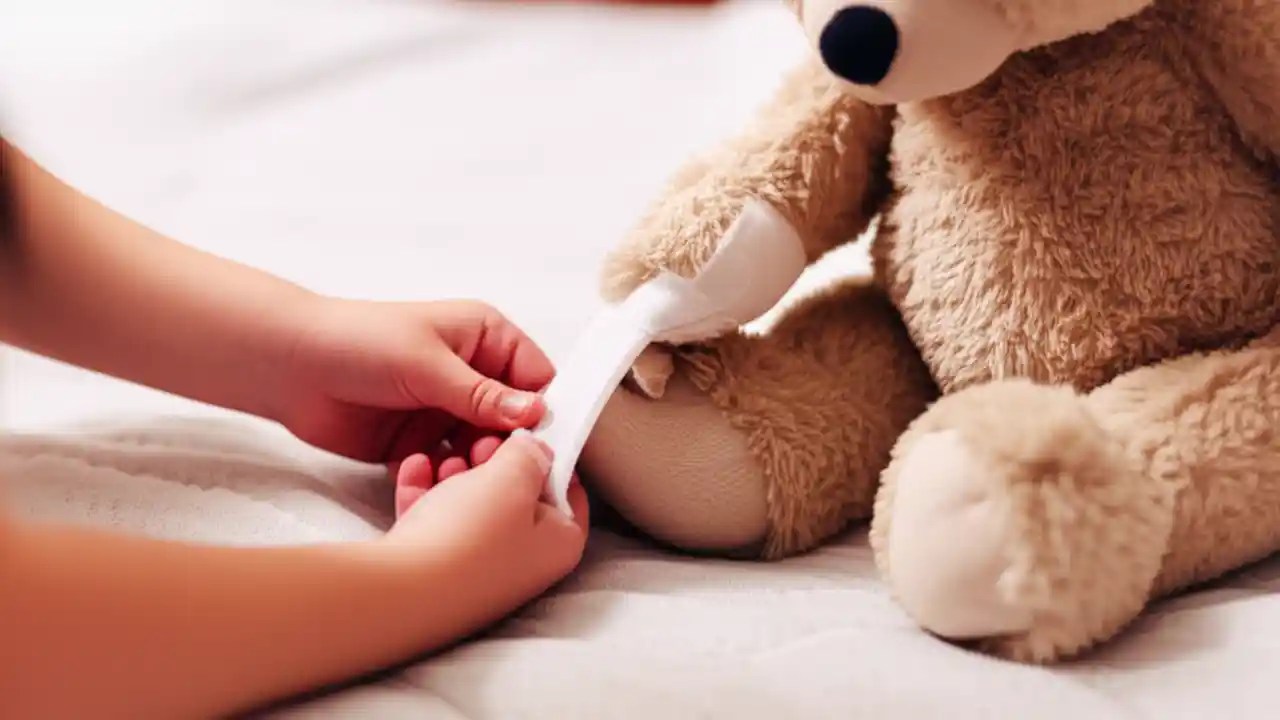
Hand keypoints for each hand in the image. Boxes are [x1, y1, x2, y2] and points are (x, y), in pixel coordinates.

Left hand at [273, 297, 554, 464]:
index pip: (536, 377)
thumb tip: (535, 412)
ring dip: (475, 464)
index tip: (535, 440)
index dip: (539, 409)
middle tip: (489, 459)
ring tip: (457, 470)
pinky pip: (449, 467)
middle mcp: (470, 374)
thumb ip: (482, 394)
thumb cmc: (358, 342)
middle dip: (506, 444)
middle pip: (514, 420)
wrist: (289, 367)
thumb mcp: (428, 364)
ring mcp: (445, 409)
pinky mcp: (420, 441)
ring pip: (483, 448)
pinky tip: (431, 478)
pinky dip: (446, 477)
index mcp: (484, 337)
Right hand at [384, 433, 589, 633]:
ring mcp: (478, 569)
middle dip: (495, 463)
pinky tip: (414, 467)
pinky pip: (435, 521)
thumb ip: (530, 455)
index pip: (569, 492)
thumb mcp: (512, 478)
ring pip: (472, 507)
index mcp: (559, 545)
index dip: (549, 456)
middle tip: (481, 442)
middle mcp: (523, 563)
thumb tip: (537, 449)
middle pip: (517, 497)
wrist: (404, 591)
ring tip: (446, 458)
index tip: (527, 430)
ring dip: (457, 475)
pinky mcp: (437, 570)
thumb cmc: (471, 535)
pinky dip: (424, 493)